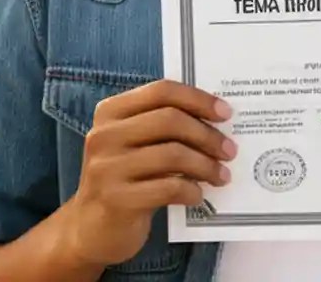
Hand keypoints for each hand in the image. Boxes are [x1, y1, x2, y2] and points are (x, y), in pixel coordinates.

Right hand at [62, 80, 236, 268]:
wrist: (91, 229)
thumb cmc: (124, 179)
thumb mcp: (133, 145)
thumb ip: (163, 126)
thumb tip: (216, 119)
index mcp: (110, 112)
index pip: (161, 91)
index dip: (198, 99)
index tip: (225, 113)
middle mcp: (104, 135)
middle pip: (170, 120)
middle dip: (207, 135)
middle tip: (229, 150)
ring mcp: (107, 167)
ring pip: (173, 154)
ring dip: (206, 165)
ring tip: (222, 175)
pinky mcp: (117, 199)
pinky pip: (168, 188)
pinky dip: (192, 190)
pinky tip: (198, 196)